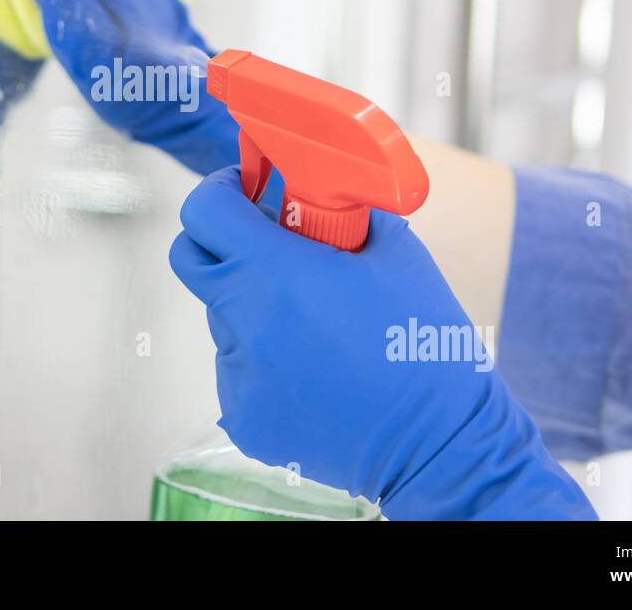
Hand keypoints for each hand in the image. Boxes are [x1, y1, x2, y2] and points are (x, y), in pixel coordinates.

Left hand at [169, 167, 596, 519]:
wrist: (440, 441)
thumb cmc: (423, 340)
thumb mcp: (396, 252)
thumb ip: (348, 212)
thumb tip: (321, 190)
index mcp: (276, 272)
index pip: (204, 210)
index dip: (220, 191)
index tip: (244, 190)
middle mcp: (244, 321)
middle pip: (192, 261)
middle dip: (219, 241)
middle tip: (264, 245)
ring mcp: (238, 373)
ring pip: (222, 318)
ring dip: (252, 307)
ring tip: (315, 324)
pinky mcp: (242, 416)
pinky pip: (238, 368)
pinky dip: (264, 359)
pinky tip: (314, 369)